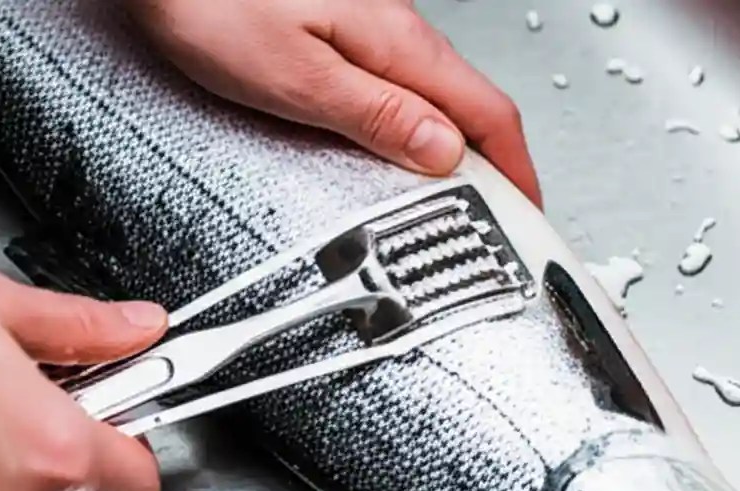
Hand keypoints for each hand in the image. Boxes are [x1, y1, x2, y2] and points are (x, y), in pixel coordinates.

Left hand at [129, 0, 543, 207]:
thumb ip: (378, 116)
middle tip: (496, 220)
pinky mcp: (344, 32)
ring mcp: (372, 27)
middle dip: (495, 165)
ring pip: (438, 95)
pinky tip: (400, 151)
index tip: (529, 212)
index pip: (489, 113)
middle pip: (471, 105)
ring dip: (455, 148)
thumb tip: (445, 152)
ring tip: (452, 200)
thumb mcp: (297, 78)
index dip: (519, 169)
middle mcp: (396, 29)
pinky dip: (417, 127)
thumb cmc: (210, 3)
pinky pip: (403, 85)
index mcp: (397, 43)